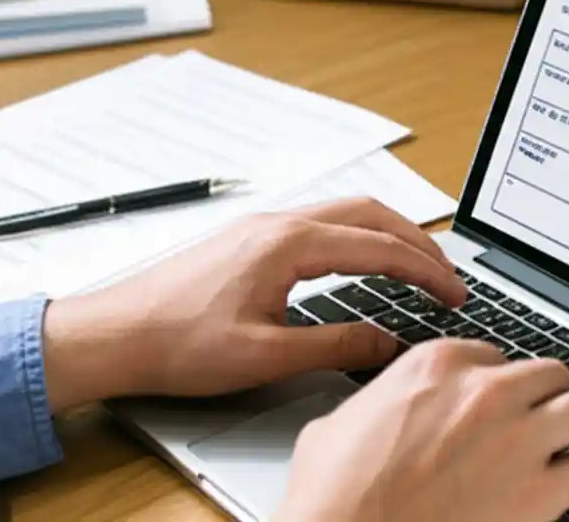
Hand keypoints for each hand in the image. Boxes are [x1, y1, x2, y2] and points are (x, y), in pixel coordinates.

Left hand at [40, 197, 464, 411]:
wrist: (113, 334)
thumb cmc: (177, 344)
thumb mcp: (266, 356)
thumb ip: (337, 345)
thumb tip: (388, 342)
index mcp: (289, 245)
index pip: (380, 248)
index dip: (426, 271)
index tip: (455, 293)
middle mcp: (280, 223)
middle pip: (371, 214)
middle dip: (419, 242)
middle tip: (449, 277)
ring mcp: (264, 226)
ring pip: (347, 212)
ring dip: (390, 233)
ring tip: (419, 265)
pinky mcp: (251, 238)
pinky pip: (322, 221)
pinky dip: (360, 235)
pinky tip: (363, 259)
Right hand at [276, 340, 568, 521]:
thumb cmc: (333, 501)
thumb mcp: (339, 425)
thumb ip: (381, 402)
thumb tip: (385, 410)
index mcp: (437, 366)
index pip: (497, 357)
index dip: (499, 388)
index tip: (496, 409)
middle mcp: (485, 392)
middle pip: (551, 375)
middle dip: (546, 402)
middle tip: (538, 426)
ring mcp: (518, 440)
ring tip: (564, 451)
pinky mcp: (538, 494)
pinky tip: (563, 492)